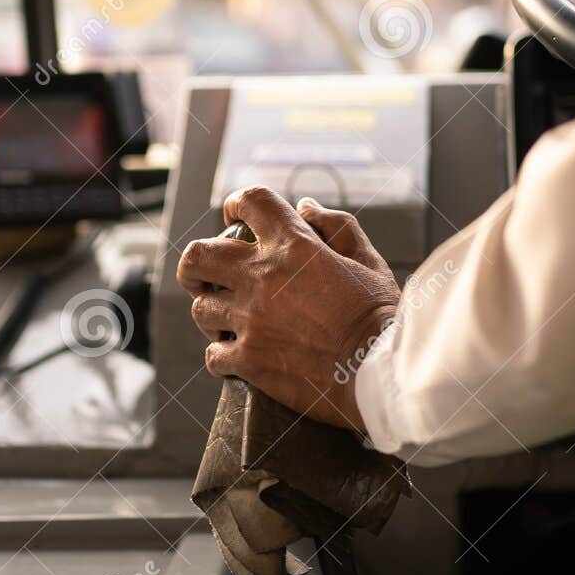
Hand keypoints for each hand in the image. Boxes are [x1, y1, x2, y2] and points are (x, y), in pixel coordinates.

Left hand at [177, 187, 399, 430]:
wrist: (379, 372)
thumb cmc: (378, 316)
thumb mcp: (367, 260)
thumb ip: (336, 227)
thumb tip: (305, 206)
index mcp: (294, 245)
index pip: (250, 202)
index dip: (237, 203)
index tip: (235, 216)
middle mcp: (262, 277)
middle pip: (197, 256)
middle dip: (195, 263)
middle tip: (207, 274)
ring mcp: (250, 320)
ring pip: (200, 308)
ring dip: (212, 311)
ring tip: (227, 320)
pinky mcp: (249, 360)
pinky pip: (213, 355)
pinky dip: (221, 355)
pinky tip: (236, 354)